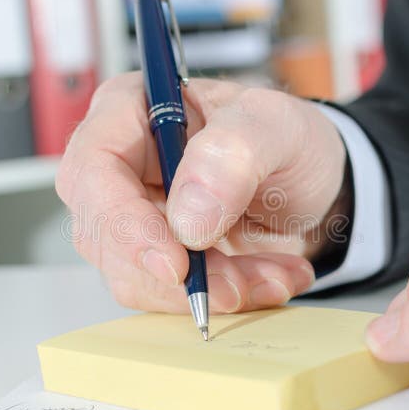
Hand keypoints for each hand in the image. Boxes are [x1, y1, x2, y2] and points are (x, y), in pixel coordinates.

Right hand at [57, 73, 346, 313]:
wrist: (315, 184)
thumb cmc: (286, 139)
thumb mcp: (276, 125)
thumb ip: (234, 153)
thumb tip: (186, 218)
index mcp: (129, 111)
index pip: (93, 169)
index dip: (124, 223)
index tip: (175, 263)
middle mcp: (119, 167)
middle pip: (104, 234)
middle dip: (176, 272)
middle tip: (237, 284)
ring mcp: (133, 218)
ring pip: (136, 277)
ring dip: (209, 289)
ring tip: (272, 274)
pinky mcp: (155, 259)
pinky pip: (168, 297)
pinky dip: (222, 297)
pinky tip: (268, 278)